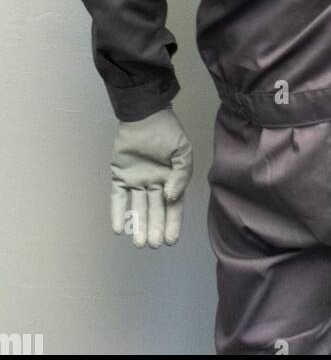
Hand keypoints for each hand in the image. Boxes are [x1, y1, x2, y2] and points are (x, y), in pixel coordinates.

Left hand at [110, 106, 192, 248]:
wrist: (145, 115)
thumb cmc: (167, 132)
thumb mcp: (183, 151)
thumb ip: (181, 175)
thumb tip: (172, 198)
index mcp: (171, 181)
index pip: (172, 207)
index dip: (171, 224)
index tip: (169, 240)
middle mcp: (153, 185)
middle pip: (154, 211)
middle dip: (154, 228)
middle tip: (152, 244)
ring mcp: (136, 182)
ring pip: (137, 208)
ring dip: (138, 225)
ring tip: (138, 243)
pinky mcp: (120, 176)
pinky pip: (118, 197)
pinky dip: (118, 212)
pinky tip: (119, 228)